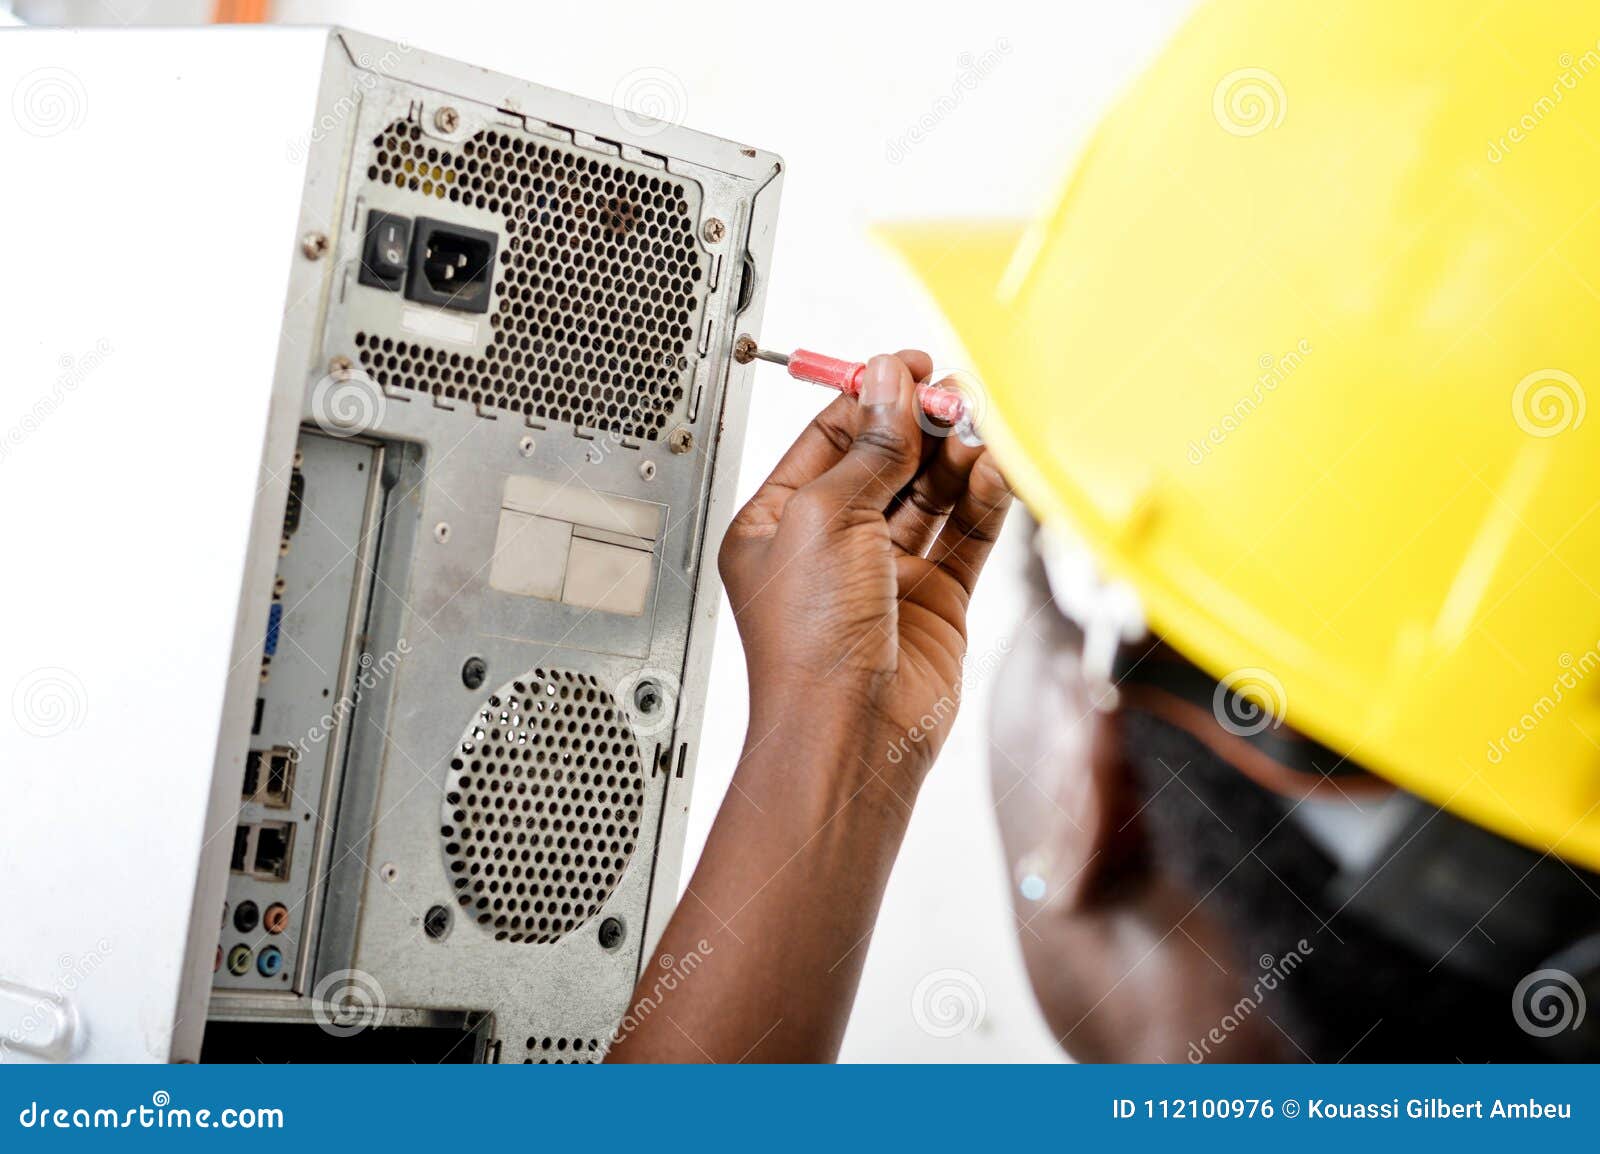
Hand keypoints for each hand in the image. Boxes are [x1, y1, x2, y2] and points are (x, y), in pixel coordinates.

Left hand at [718, 350, 1011, 791]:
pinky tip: (993, 471)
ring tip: (979, 432)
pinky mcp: (936, 602)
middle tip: (957, 399)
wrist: (851, 735)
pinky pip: (964, 536)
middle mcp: (830, 546)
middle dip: (921, 426)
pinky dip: (982, 501)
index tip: (912, 368)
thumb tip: (887, 384)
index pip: (829, 437)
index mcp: (777, 523)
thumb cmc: (810, 644)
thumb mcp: (825, 518)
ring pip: (930, 495)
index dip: (872, 397)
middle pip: (885, 461)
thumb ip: (867, 447)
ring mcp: (885, 574)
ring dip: (955, 459)